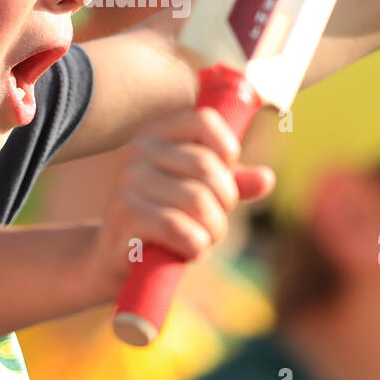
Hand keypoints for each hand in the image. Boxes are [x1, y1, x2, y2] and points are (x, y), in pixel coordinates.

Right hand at [88, 107, 274, 298]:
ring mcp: (127, 181)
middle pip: (208, 167)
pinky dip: (196, 245)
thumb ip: (231, 183)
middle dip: (225, 203)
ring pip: (197, 200)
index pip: (205, 120)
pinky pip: (178, 227)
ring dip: (213, 230)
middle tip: (215, 223)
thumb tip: (267, 178)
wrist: (112, 259)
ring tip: (203, 240)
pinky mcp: (124, 215)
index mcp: (156, 134)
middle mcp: (137, 150)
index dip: (227, 150)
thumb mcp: (197, 195)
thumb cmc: (161, 219)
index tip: (225, 181)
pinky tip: (189, 251)